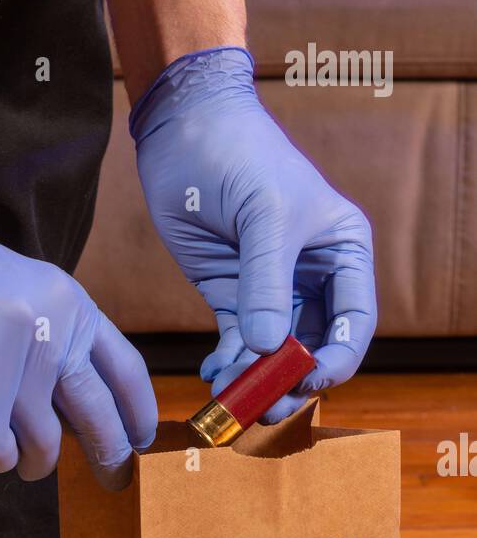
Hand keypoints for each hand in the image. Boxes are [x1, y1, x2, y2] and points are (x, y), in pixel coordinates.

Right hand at [0, 177, 156, 486]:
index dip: (139, 413)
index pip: (124, 369)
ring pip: (45, 446)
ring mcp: (10, 367)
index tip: (142, 440)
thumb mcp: (11, 287)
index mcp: (65, 302)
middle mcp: (48, 333)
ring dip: (36, 463)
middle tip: (113, 478)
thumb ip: (49, 335)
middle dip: (110, 456)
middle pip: (99, 417)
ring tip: (20, 458)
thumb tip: (74, 401)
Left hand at [131, 47, 376, 420]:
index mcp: (342, 251)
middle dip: (290, 380)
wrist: (183, 130)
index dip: (337, 358)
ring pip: (273, 352)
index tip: (309, 381)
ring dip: (253, 379)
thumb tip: (269, 349)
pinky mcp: (230, 295)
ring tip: (229, 397)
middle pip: (313, 346)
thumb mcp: (263, 217)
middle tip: (263, 407)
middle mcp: (312, 276)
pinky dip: (227, 365)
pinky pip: (236, 344)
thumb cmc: (238, 156)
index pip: (354, 321)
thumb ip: (267, 284)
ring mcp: (270, 290)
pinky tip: (213, 376)